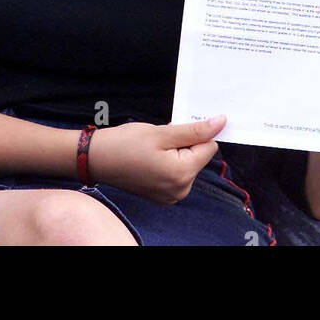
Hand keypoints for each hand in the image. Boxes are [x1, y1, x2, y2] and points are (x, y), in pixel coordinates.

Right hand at [88, 116, 225, 204]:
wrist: (97, 159)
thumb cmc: (126, 144)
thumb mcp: (162, 132)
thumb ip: (194, 130)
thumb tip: (221, 123)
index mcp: (182, 175)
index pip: (208, 147)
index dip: (195, 133)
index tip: (176, 127)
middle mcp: (180, 191)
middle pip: (198, 156)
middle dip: (183, 143)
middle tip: (159, 138)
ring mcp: (171, 196)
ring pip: (187, 163)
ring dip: (175, 151)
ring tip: (152, 148)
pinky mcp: (162, 195)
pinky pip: (176, 173)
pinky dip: (168, 161)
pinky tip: (150, 157)